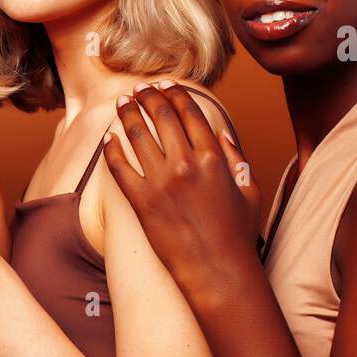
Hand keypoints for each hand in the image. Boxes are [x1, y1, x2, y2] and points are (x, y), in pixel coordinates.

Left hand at [102, 82, 261, 292]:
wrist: (218, 271)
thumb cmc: (237, 234)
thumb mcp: (249, 191)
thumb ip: (236, 158)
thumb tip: (221, 132)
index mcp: (213, 158)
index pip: (190, 112)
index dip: (175, 94)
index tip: (165, 85)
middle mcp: (186, 164)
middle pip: (161, 116)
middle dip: (148, 97)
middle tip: (139, 90)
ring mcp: (161, 182)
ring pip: (136, 134)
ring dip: (127, 113)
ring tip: (122, 104)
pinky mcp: (141, 202)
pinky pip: (119, 167)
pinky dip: (111, 149)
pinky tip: (108, 138)